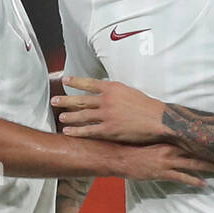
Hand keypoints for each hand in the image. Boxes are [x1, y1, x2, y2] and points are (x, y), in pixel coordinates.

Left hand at [52, 76, 167, 143]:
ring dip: (69, 117)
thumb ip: (116, 92)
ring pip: (82, 115)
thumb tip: (107, 92)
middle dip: (66, 100)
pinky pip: (88, 130)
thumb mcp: (130, 92)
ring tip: (60, 118)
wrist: (158, 119)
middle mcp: (107, 99)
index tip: (65, 79)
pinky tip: (68, 132)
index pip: (89, 83)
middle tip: (54, 100)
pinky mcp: (109, 129)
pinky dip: (76, 131)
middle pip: (81, 99)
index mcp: (112, 88)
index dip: (76, 81)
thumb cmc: (147, 107)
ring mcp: (106, 115)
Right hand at [121, 143, 213, 187]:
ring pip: (193, 163)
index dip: (205, 142)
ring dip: (209, 167)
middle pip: (196, 150)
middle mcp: (171, 148)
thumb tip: (174, 138)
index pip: (191, 140)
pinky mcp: (163, 172)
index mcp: (168, 139)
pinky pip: (183, 177)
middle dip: (212, 153)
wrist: (120, 157)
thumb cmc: (133, 149)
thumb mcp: (150, 141)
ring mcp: (167, 161)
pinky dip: (194, 181)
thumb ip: (163, 140)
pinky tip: (204, 184)